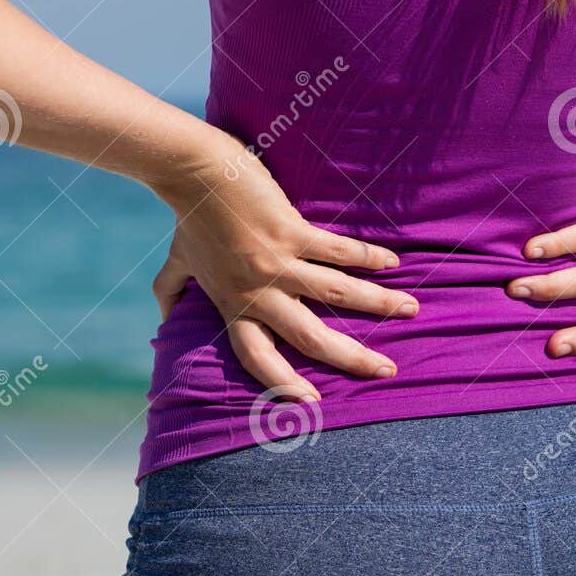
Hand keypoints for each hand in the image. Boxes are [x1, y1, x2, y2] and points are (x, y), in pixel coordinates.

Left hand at [151, 148, 416, 400]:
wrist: (194, 172)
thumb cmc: (188, 218)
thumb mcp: (177, 264)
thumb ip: (172, 293)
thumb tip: (163, 317)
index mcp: (233, 306)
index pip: (258, 358)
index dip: (284, 384)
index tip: (314, 403)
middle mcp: (258, 292)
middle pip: (310, 338)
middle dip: (353, 357)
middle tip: (387, 370)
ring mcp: (277, 263)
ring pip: (337, 294)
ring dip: (378, 304)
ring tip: (411, 310)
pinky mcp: (292, 231)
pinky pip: (339, 251)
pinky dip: (369, 258)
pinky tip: (393, 264)